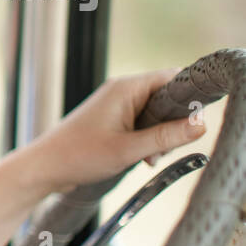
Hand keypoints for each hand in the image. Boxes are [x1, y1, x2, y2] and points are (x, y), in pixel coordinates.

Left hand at [26, 67, 206, 194]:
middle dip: (173, 123)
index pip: (173, 78)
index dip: (189, 98)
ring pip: (156, 113)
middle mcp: (122, 91)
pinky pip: (142, 123)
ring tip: (148, 157)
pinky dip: (147, 140)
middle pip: (167, 97)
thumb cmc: (78, 156)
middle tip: (163, 148)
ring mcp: (116, 105)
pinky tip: (141, 158)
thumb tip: (202, 124)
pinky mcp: (112, 119)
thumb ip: (166, 137)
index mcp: (126, 88)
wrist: (43, 168)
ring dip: (159, 136)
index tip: (193, 123)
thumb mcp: (128, 150)